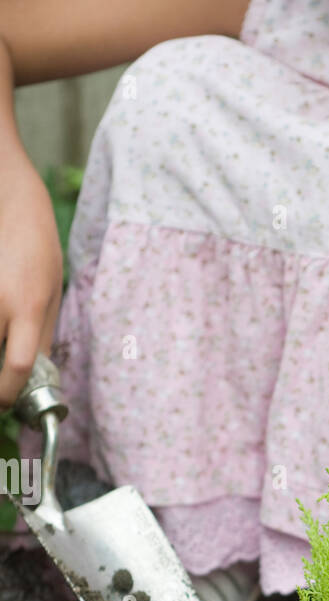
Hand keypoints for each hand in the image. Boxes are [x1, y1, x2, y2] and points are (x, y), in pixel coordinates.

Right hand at [0, 158, 63, 406]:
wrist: (10, 197)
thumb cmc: (35, 245)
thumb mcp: (51, 290)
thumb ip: (41, 333)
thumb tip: (36, 376)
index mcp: (30, 307)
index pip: (21, 365)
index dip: (8, 392)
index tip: (4, 403)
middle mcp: (1, 302)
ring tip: (3, 337)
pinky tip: (0, 314)